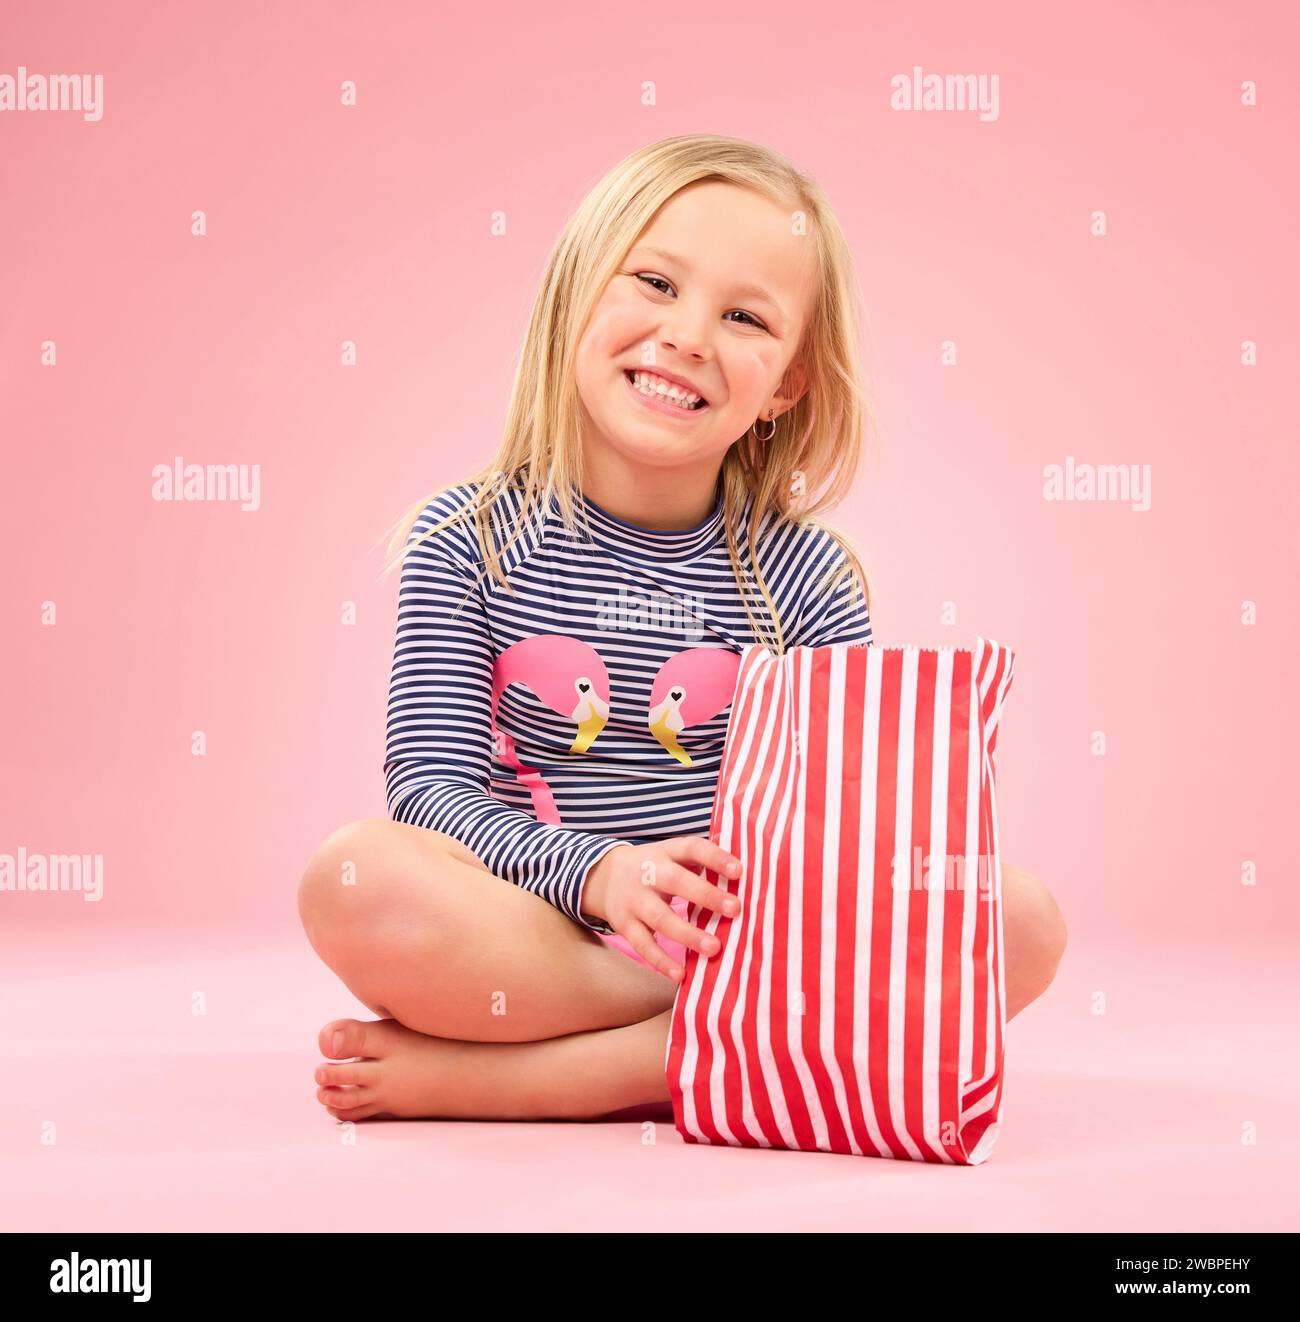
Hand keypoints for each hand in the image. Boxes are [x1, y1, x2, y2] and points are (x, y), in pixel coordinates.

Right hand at [580, 836, 742, 981]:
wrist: (602, 876)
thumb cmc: (655, 868)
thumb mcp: (672, 856)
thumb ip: (702, 863)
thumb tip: (747, 876)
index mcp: (666, 852)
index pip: (692, 848)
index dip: (715, 858)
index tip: (739, 871)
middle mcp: (648, 873)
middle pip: (676, 882)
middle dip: (706, 895)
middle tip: (735, 909)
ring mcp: (634, 900)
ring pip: (660, 918)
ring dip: (688, 934)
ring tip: (714, 948)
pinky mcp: (625, 925)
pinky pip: (643, 945)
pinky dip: (661, 962)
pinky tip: (682, 975)